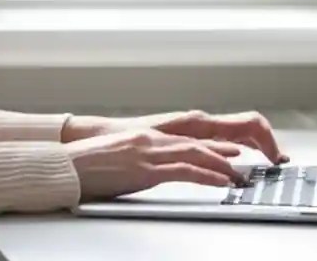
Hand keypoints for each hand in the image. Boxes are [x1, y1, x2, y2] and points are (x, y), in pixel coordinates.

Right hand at [62, 110, 287, 164]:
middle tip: (249, 160)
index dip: (218, 144)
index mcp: (150, 136)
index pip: (192, 136)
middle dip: (228, 150)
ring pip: (197, 153)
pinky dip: (207, 174)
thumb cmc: (91, 164)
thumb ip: (147, 160)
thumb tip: (160, 170)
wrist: (68, 164)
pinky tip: (221, 181)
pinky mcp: (145, 167)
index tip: (239, 151)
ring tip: (242, 173)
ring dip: (223, 163)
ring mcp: (150, 151)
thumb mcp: (124, 158)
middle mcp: (154, 139)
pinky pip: (184, 170)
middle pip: (201, 140)